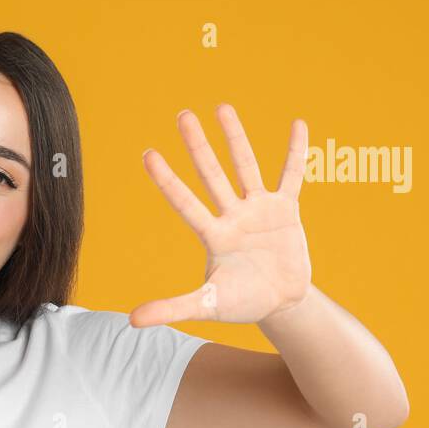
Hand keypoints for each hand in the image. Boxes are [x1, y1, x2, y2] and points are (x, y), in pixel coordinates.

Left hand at [132, 104, 311, 326]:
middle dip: (197, 146)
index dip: (167, 180)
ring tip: (221, 107)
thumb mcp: (207, 306)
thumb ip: (172, 307)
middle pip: (211, 174)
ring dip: (235, 137)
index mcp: (212, 235)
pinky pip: (291, 175)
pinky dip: (296, 152)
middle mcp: (231, 215)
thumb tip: (130, 320)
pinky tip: (298, 124)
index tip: (148, 154)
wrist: (280, 303)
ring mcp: (258, 209)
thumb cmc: (241, 303)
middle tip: (182, 115)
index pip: (184, 202)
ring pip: (245, 166)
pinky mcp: (286, 209)